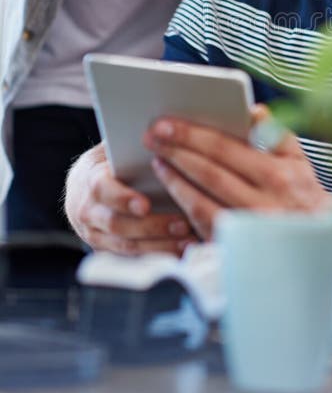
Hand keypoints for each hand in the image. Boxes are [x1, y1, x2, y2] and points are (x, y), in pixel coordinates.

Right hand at [64, 142, 194, 254]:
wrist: (81, 189)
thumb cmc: (110, 164)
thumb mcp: (113, 150)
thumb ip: (134, 148)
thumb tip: (167, 133)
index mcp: (91, 180)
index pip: (103, 190)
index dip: (124, 199)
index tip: (145, 205)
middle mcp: (88, 211)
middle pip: (118, 224)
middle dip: (152, 226)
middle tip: (182, 224)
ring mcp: (95, 234)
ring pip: (126, 246)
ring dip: (159, 245)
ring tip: (188, 241)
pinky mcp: (106, 251)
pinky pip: (132, 259)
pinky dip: (156, 257)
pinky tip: (180, 253)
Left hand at [143, 105, 331, 239]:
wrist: (324, 252)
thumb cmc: (307, 200)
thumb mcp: (302, 165)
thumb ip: (279, 135)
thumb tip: (253, 111)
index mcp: (280, 175)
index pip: (227, 149)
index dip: (193, 135)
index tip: (167, 123)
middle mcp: (264, 203)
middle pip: (209, 172)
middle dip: (177, 151)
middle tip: (152, 135)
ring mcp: (249, 230)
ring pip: (200, 200)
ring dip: (175, 178)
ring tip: (158, 159)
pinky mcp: (238, 249)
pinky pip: (203, 224)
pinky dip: (184, 204)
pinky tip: (172, 189)